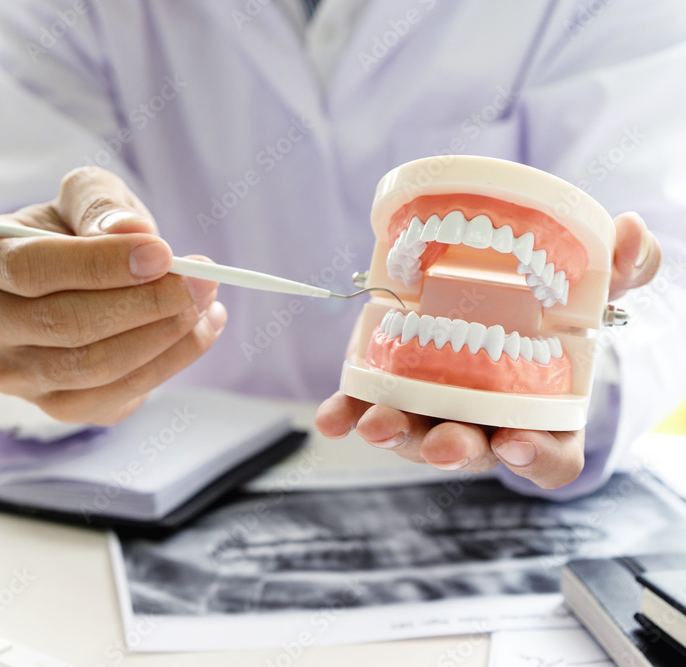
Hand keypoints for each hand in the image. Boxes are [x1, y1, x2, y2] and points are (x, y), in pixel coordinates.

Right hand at [0, 167, 226, 424]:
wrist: (73, 283)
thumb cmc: (76, 231)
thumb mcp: (85, 198)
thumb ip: (101, 205)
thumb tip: (134, 232)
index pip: (32, 268)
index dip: (99, 264)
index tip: (162, 254)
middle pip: (64, 324)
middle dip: (144, 302)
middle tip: (201, 280)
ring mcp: (15, 373)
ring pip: (92, 366)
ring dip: (162, 336)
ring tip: (205, 302)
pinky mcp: (54, 406)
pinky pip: (113, 396)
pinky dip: (167, 364)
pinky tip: (199, 331)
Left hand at [314, 211, 661, 489]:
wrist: (496, 302)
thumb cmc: (550, 315)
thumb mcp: (592, 292)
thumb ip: (619, 269)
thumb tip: (631, 231)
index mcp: (544, 415)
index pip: (550, 459)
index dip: (536, 459)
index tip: (518, 443)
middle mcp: (488, 424)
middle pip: (474, 453)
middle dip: (455, 450)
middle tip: (442, 444)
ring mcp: (437, 413)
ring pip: (416, 436)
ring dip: (395, 433)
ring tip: (375, 423)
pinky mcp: (394, 393)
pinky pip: (366, 413)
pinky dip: (346, 416)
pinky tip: (331, 419)